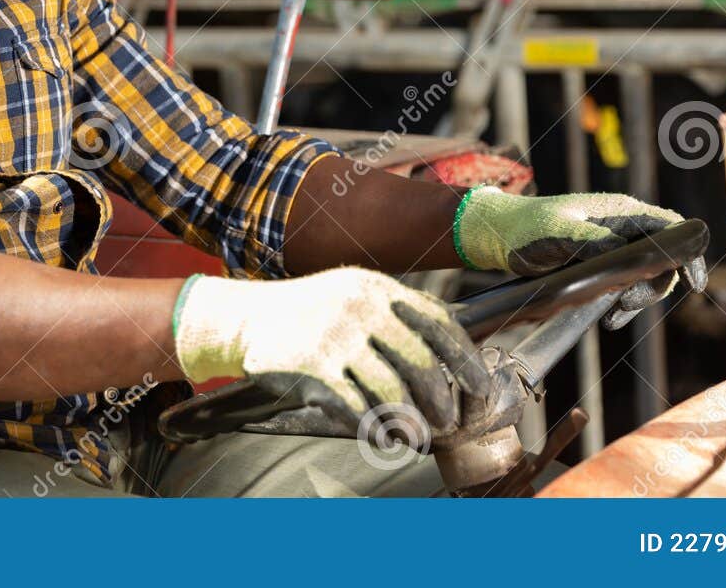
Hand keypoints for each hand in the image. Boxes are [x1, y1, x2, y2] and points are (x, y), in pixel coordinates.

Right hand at [172, 267, 489, 436]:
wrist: (247, 317)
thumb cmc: (310, 311)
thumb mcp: (354, 293)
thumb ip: (398, 311)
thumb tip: (452, 343)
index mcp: (377, 288)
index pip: (436, 322)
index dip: (464, 357)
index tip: (478, 385)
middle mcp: (360, 306)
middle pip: (419, 360)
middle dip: (440, 398)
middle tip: (447, 421)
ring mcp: (336, 335)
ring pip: (390, 390)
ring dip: (409, 421)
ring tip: (415, 438)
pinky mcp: (313, 365)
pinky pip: (355, 405)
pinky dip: (372, 427)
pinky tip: (380, 437)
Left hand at [454, 188, 708, 328]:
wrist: (501, 238)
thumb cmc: (527, 227)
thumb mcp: (557, 233)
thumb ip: (591, 241)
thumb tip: (624, 252)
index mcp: (619, 212)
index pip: (670, 228)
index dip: (689, 253)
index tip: (696, 283)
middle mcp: (622, 228)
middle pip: (662, 258)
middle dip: (654, 286)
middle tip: (626, 305)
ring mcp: (613, 247)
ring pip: (646, 276)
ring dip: (637, 299)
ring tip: (614, 317)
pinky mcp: (601, 266)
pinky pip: (625, 285)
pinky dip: (623, 304)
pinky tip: (609, 319)